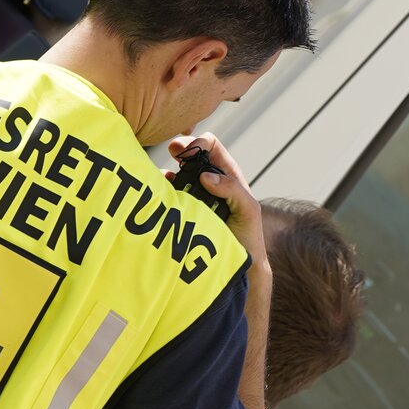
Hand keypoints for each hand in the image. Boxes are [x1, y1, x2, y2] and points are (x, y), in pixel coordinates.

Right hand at [167, 133, 264, 262]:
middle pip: (191, 154)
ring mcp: (195, 194)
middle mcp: (210, 181)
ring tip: (163, 176)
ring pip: (177, 173)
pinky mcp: (183, 209)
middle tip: (172, 151)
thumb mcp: (248, 210)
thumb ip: (232, 189)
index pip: (212, 145)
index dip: (199, 142)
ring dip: (169, 170)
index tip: (187, 151)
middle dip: (180, 149)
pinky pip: (170, 194)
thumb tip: (205, 176)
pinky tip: (160, 191)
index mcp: (228, 175)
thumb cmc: (248, 237)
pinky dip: (162, 188)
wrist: (236, 265)